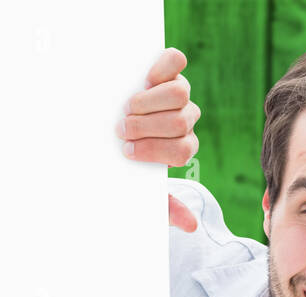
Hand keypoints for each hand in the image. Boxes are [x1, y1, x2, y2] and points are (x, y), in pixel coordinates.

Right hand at [116, 47, 199, 232]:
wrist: (114, 125)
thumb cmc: (127, 159)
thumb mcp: (143, 186)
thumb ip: (165, 206)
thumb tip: (190, 226)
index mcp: (182, 147)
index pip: (182, 151)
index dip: (155, 151)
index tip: (128, 151)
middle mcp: (185, 120)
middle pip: (180, 122)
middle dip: (146, 128)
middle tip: (122, 130)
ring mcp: (179, 93)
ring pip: (180, 94)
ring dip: (150, 102)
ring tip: (128, 107)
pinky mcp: (170, 69)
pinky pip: (176, 61)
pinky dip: (162, 68)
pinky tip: (145, 78)